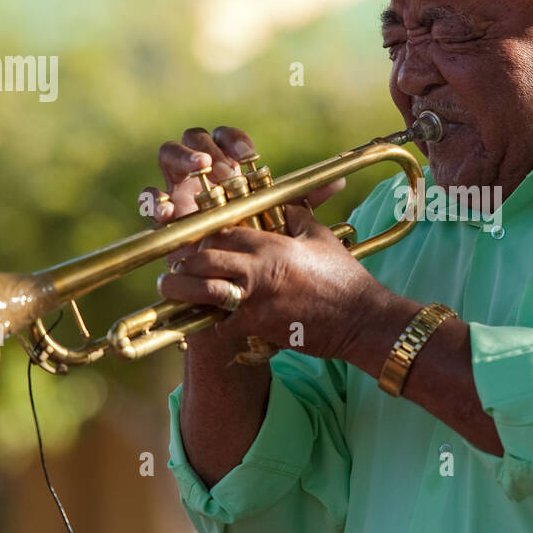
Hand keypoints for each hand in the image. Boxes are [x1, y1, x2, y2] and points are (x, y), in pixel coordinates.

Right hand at [140, 125, 343, 268]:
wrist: (232, 287)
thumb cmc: (256, 246)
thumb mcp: (282, 223)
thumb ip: (305, 202)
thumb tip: (339, 183)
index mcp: (227, 168)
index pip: (223, 138)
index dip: (233, 139)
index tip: (249, 155)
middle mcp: (200, 174)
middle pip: (192, 138)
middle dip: (206, 144)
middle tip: (222, 165)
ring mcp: (179, 191)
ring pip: (168, 155)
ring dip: (181, 158)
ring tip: (199, 168)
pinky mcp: (164, 219)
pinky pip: (151, 200)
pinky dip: (156, 200)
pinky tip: (170, 208)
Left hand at [156, 204, 395, 361]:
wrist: (360, 319)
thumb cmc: (343, 277)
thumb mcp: (320, 238)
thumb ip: (296, 217)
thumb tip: (284, 205)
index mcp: (271, 245)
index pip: (223, 232)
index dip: (205, 236)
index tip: (196, 242)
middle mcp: (258, 269)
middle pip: (204, 259)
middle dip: (184, 264)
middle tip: (176, 268)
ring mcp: (255, 300)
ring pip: (203, 291)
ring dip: (183, 292)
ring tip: (172, 291)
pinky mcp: (257, 327)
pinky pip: (222, 324)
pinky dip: (213, 323)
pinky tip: (209, 320)